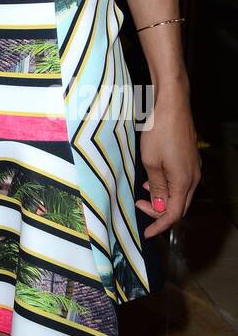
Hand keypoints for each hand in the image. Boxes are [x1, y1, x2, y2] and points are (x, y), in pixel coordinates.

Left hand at [137, 92, 200, 237]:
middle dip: (161, 214)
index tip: (147, 232)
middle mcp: (193, 176)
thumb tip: (160, 207)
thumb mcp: (151, 162)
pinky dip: (168, 186)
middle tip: (142, 210)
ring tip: (144, 194)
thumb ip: (157, 187)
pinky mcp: (189, 157)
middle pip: (180, 206)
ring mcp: (193, 166)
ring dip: (164, 199)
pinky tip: (154, 179)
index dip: (160, 225)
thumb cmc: (159, 130)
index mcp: (184, 181)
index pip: (173, 214)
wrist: (171, 104)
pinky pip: (182, 180)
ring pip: (181, 193)